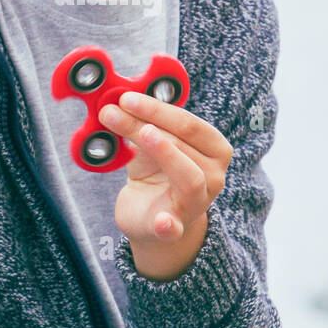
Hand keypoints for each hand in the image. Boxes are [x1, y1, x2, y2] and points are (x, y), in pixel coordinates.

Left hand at [98, 90, 232, 278]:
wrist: (150, 215)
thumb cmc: (155, 173)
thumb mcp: (149, 144)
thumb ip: (138, 124)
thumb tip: (113, 103)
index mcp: (214, 149)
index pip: (190, 124)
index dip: (158, 108)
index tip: (127, 98)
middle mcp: (214, 174)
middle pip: (186, 142)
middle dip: (148, 122)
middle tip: (116, 111)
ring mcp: (198, 203)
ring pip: (188, 176)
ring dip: (163, 152)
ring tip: (142, 133)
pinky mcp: (175, 229)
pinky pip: (175, 228)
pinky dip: (169, 225)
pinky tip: (162, 222)